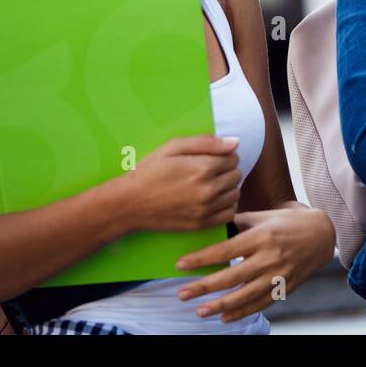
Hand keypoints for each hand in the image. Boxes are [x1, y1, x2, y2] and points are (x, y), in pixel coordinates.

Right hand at [117, 134, 240, 232]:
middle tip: (207, 169)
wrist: (129, 204)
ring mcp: (206, 210)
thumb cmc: (148, 171)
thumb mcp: (172, 147)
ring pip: (235, 194)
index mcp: (203, 168)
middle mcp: (208, 190)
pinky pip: (230, 213)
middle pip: (236, 175)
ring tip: (209, 184)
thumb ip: (205, 142)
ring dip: (228, 187)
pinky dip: (226, 205)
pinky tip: (212, 199)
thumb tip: (234, 143)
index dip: (223, 154)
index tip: (210, 157)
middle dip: (227, 169)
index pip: (233, 157)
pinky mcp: (202, 224)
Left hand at [173, 206, 335, 322]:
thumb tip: (214, 226)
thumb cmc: (290, 221)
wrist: (323, 234)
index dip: (202, 259)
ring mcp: (278, 275)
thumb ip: (240, 222)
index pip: (225, 250)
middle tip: (182, 294)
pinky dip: (242, 312)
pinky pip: (261, 304)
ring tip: (199, 310)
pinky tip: (224, 317)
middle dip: (204, 287)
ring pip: (244, 295)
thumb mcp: (265, 215)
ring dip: (219, 305)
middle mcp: (269, 257)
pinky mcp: (285, 287)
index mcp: (261, 236)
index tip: (181, 265)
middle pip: (231, 276)